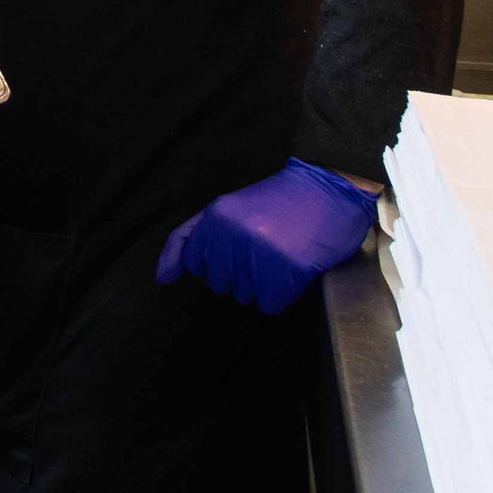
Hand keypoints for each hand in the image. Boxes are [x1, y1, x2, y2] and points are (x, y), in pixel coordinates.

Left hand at [155, 159, 378, 315]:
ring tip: (281, 254)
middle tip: (265, 246)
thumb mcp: (228, 209)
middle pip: (220, 284)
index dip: (216, 260)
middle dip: (241, 273)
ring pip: (244, 296)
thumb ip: (190, 239)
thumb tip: (162, 277)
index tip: (237, 246)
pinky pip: (270, 304)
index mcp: (216, 216)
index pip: (194, 262)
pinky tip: (293, 268)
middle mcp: (233, 235)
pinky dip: (283, 294)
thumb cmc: (279, 201)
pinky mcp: (286, 272)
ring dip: (263, 284)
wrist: (330, 188)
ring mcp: (259, 254)